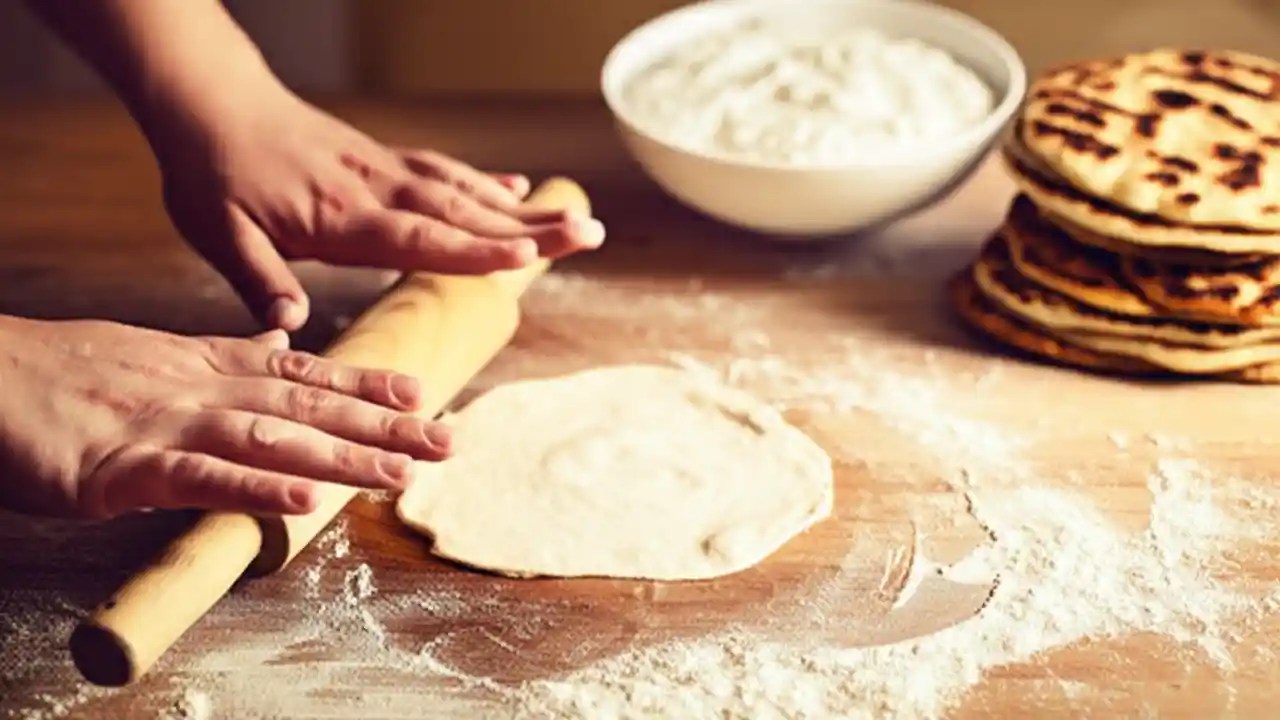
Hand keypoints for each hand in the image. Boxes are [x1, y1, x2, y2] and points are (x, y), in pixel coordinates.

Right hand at [0, 316, 449, 518]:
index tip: (422, 394)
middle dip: (381, 425)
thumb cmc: (61, 375)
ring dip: (341, 455)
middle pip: (307, 403)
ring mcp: (165, 423)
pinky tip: (304, 497)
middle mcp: (200, 387)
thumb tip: (277, 345)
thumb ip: (220, 358)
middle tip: (447, 441)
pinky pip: (199, 477)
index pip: (302, 371)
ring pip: (271, 437)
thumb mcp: (155, 359)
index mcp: (207, 364)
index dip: (364, 383)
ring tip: (400, 473)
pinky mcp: (122, 466)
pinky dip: (255, 486)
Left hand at [149, 80, 605, 330]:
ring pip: (466, 188)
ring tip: (577, 218)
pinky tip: (517, 187)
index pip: (421, 236)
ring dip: (524, 205)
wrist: (210, 104)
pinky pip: (446, 170)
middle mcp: (377, 190)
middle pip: (465, 209)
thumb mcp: (219, 235)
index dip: (476, 247)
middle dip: (531, 223)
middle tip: (591, 233)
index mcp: (341, 217)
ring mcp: (386, 171)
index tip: (531, 254)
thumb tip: (289, 329)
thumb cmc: (212, 176)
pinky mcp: (384, 161)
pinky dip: (486, 181)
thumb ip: (259, 280)